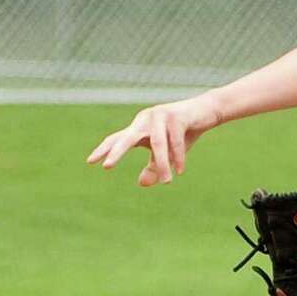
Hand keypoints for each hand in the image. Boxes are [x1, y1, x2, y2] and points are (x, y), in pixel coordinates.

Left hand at [87, 94, 221, 185]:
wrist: (206, 111)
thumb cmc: (184, 133)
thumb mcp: (168, 154)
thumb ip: (154, 167)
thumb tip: (141, 184)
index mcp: (139, 127)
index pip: (117, 138)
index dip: (104, 149)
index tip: (90, 162)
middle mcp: (145, 119)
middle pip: (127, 137)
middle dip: (117, 152)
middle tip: (107, 166)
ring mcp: (160, 116)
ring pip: (157, 144)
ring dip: (162, 164)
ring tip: (166, 182)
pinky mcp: (177, 116)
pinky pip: (175, 141)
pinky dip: (178, 156)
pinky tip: (180, 170)